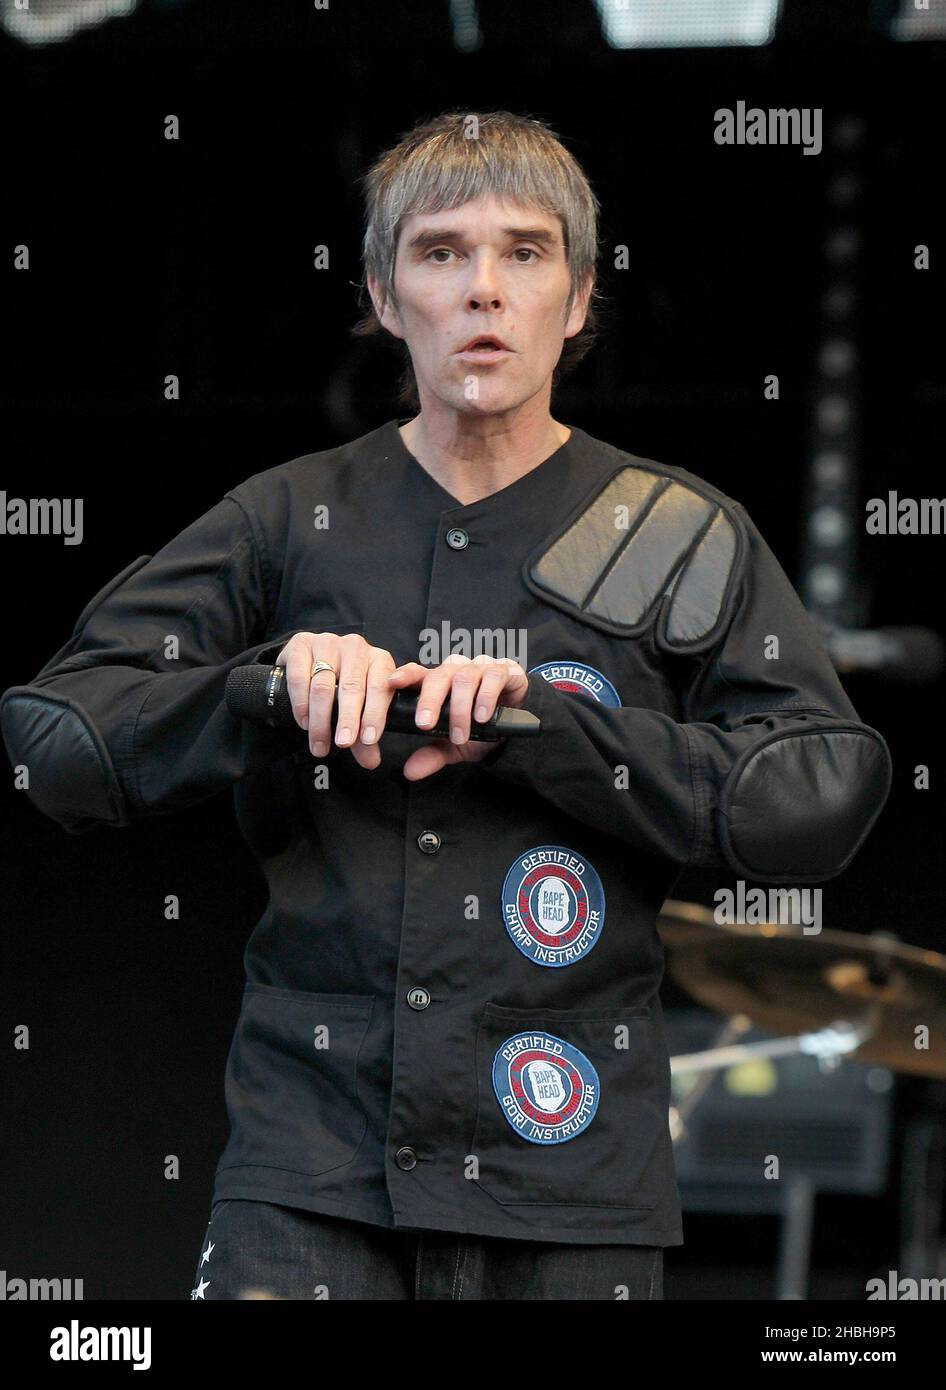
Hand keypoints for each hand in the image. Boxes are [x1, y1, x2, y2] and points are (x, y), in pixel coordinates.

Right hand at [274, 631, 396, 768]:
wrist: (311, 660)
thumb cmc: (343, 687)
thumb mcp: (360, 708)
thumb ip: (365, 736)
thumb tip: (371, 762)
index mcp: (379, 660)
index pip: (381, 687)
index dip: (376, 714)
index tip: (370, 740)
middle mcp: (355, 646)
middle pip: (351, 686)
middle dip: (347, 719)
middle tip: (343, 744)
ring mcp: (327, 642)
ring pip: (323, 685)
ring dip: (320, 719)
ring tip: (319, 744)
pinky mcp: (300, 643)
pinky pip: (299, 677)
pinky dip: (301, 704)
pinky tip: (304, 722)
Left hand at [386, 653, 529, 780]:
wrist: (519, 726)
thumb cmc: (482, 728)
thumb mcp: (456, 746)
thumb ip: (434, 755)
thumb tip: (409, 772)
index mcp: (441, 682)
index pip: (419, 673)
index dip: (405, 675)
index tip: (391, 683)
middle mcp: (458, 669)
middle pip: (439, 676)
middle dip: (430, 700)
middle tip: (425, 724)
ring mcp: (481, 667)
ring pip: (464, 677)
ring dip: (460, 708)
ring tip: (461, 734)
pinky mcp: (506, 670)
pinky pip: (493, 677)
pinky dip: (486, 697)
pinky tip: (482, 717)